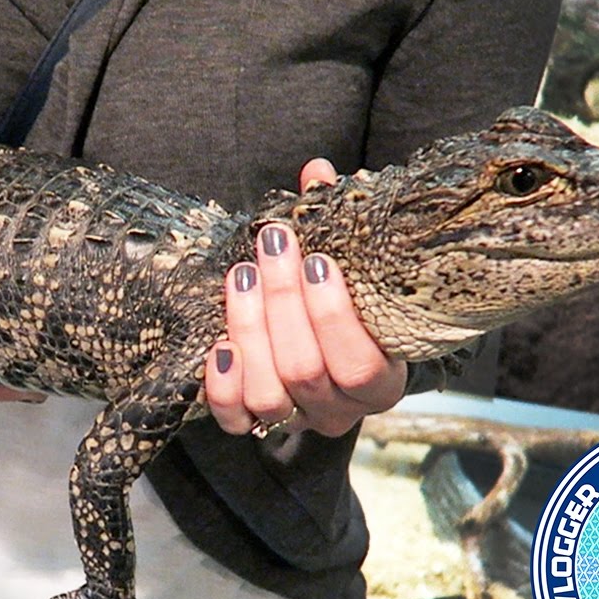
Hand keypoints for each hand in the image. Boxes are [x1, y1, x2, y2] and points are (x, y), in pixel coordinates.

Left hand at [205, 159, 407, 436]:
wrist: (328, 347)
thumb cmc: (347, 298)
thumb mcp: (351, 267)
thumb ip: (337, 223)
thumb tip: (315, 173)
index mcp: (380, 379)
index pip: (360, 364)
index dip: (333, 315)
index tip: (315, 260)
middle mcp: (340, 409)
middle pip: (305, 370)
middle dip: (283, 301)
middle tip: (271, 246)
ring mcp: (297, 419)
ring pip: (268, 393)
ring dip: (250, 329)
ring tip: (242, 277)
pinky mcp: (256, 424)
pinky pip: (234, 419)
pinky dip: (222, 385)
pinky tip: (218, 343)